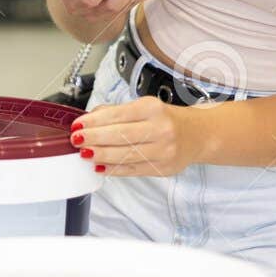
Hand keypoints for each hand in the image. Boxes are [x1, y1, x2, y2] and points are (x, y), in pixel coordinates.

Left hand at [70, 95, 202, 176]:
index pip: (118, 115)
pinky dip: (113, 169)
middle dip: (94, 138)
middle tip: (77, 140)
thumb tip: (89, 118)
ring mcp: (163, 151)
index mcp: (153, 109)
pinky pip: (132, 170)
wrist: (198, 135)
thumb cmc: (166, 119)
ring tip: (85, 153)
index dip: (95, 121)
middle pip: (120, 136)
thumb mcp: (144, 106)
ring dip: (101, 155)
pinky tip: (100, 165)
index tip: (77, 124)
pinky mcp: (163, 169)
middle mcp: (161, 129)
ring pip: (125, 155)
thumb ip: (117, 111)